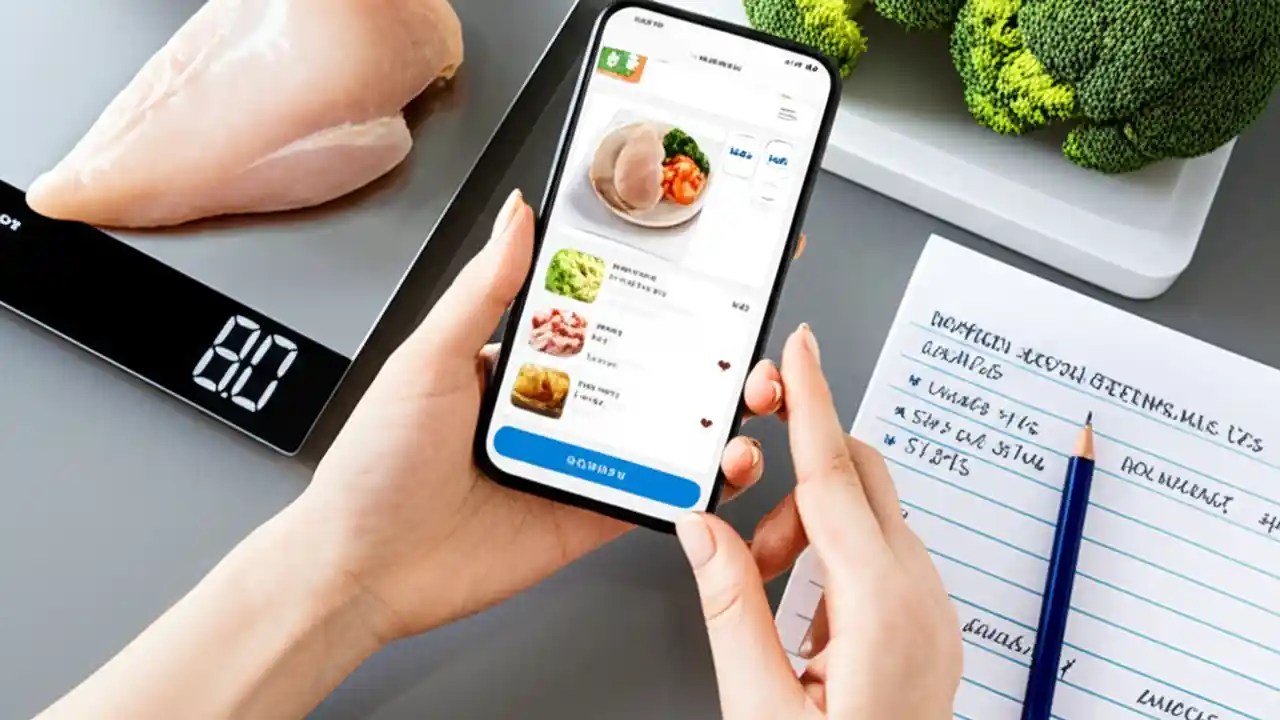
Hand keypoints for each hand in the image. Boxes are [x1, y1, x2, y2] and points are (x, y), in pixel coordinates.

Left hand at [288, 189, 786, 643]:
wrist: (359, 570)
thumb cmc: (375, 465)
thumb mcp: (426, 360)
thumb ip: (481, 290)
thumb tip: (518, 214)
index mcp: (515, 362)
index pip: (593, 312)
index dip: (643, 287)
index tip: (692, 260)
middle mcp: (550, 409)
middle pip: (639, 369)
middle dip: (697, 348)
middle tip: (741, 327)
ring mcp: (573, 462)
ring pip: (658, 431)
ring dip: (707, 414)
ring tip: (744, 394)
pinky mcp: (585, 517)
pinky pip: (650, 497)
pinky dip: (690, 486)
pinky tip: (716, 467)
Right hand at [675, 325, 962, 717]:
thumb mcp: (759, 705)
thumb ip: (729, 606)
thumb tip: (699, 525)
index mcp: (882, 610)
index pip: (837, 479)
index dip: (812, 404)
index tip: (801, 346)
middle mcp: (922, 599)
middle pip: (859, 481)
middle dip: (796, 479)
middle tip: (742, 520)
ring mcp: (935, 611)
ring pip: (867, 515)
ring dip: (808, 526)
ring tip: (764, 587)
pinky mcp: (929, 623)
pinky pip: (880, 552)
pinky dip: (832, 554)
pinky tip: (799, 605)